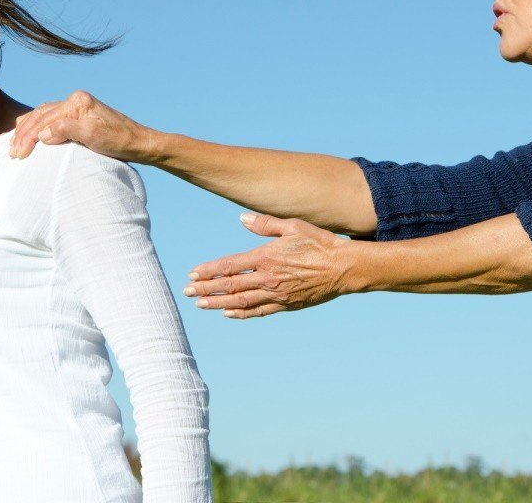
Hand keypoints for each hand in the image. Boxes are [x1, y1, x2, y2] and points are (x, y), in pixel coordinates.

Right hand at [9, 90, 158, 161]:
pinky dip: (38, 126)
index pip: (45, 120)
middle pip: (41, 116)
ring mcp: (77, 107)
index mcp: (77, 101)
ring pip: (43, 115)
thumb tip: (42, 135)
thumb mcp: (93, 136)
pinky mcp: (80, 116)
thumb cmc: (119, 140)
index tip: (17, 155)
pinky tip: (30, 133)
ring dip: (28, 129)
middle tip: (12, 153)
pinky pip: (52, 118)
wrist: (139, 143)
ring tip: (15, 144)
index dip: (29, 138)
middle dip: (24, 134)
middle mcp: (75, 100)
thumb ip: (66, 131)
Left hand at [183, 213, 358, 318]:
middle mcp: (268, 278)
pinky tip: (229, 313)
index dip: (209, 271)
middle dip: (206, 289)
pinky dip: (242, 313)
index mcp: (267, 257)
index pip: (230, 266)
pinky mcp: (287, 304)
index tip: (193, 274)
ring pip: (241, 302)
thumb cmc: (320, 242)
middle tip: (188, 292)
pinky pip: (259, 311)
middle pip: (230, 286)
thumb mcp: (292, 226)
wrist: (344, 267)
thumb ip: (265, 223)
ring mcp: (277, 294)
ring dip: (218, 303)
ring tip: (201, 304)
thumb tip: (241, 218)